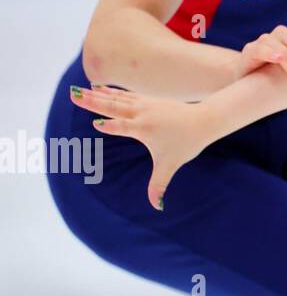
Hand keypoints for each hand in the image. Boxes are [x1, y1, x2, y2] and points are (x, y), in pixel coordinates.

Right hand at [71, 85, 208, 210]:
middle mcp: (143, 114)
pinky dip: (111, 92)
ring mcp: (146, 104)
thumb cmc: (187, 144)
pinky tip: (98, 88)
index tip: (96, 124)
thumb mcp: (170, 165)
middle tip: (73, 95)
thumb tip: (157, 207)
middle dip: (92, 102)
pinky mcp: (149, 100)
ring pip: (117, 99)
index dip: (110, 126)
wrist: (205, 120)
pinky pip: (125, 95)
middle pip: (113, 107)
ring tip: (77, 91)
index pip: (123, 127)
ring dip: (96, 95)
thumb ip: (158, 185)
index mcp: (145, 129)